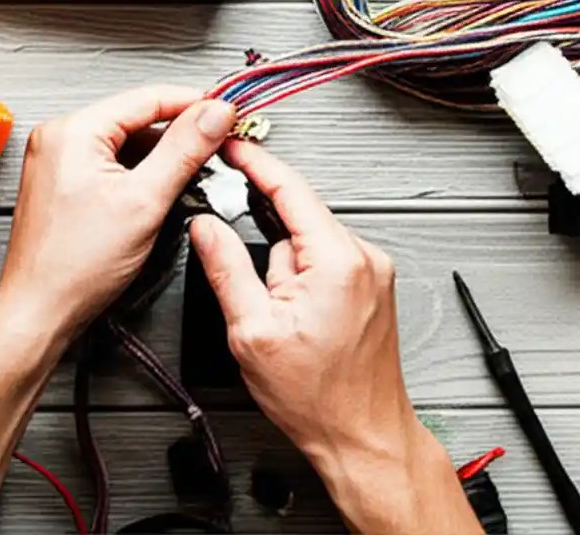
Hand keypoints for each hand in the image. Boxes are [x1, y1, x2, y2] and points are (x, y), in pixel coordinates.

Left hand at [0, 86, 235, 345]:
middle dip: (180, 134)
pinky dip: (141, 174)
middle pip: (138, 118)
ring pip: (128, 143)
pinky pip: (113, 164)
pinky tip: (158, 194)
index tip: (226, 113)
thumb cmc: (73, 266)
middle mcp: (60, 138)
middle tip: (217, 148)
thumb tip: (214, 114)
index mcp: (73, 131)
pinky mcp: (64, 183)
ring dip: (162, 157)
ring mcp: (59, 161)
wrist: (40, 310)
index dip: (194, 104)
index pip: (148, 97)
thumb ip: (185, 150)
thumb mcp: (145, 200)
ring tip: (190, 177)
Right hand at [190, 142, 479, 532]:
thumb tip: (206, 227)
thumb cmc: (317, 396)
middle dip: (266, 245)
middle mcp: (363, 257)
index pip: (290, 188)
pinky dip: (302, 281)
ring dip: (285, 270)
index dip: (254, 162)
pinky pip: (325, 264)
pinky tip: (299, 322)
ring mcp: (373, 272)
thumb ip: (225, 267)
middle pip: (297, 218)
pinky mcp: (373, 288)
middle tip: (254, 297)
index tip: (230, 145)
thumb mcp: (252, 331)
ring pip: (308, 245)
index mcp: (335, 259)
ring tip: (283, 323)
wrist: (362, 435)